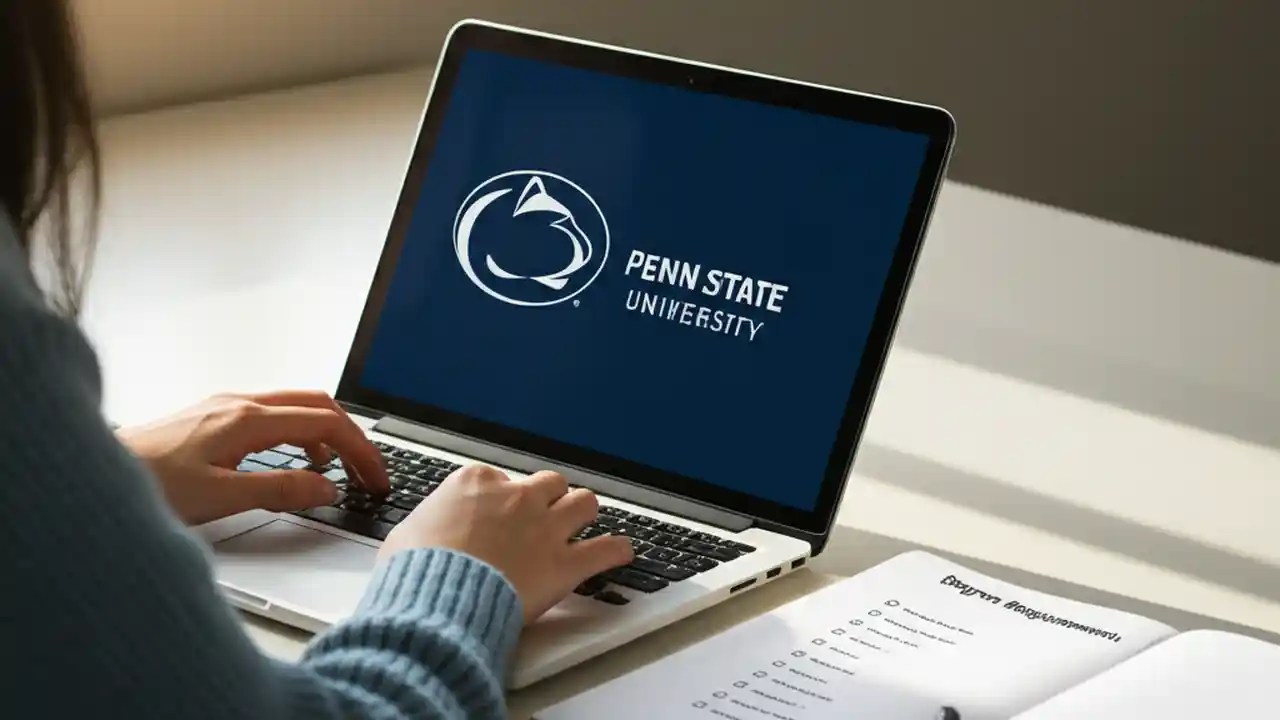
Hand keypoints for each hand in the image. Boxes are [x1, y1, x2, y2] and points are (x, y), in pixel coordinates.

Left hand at [118, 390, 388, 524]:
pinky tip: (295, 462)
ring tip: (339, 472)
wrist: (93, 477)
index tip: (376, 478)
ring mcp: (225, 407)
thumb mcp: (221, 498)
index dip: (361, 451)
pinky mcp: (214, 418)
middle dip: (352, 437)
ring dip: (327, 435)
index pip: (326, 423)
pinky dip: (300, 435)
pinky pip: (274, 416)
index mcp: (247, 419)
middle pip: (318, 406)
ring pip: (296, 408)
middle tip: (369, 472)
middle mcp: (239, 403)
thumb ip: (281, 491)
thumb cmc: (146, 486)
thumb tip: (327, 488)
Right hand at [379, 465, 632, 621]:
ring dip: (584, 513)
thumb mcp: (405, 535)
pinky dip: (616, 551)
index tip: (498, 514)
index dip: (501, 499)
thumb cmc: (416, 570)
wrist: (438, 599)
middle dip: (548, 498)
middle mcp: (517, 498)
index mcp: (477, 483)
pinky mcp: (565, 563)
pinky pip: (607, 550)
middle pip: (548, 484)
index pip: (500, 479)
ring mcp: (546, 528)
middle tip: (544, 516)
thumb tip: (419, 535)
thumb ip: (425, 526)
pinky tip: (622, 553)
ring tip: (584, 524)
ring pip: (584, 503)